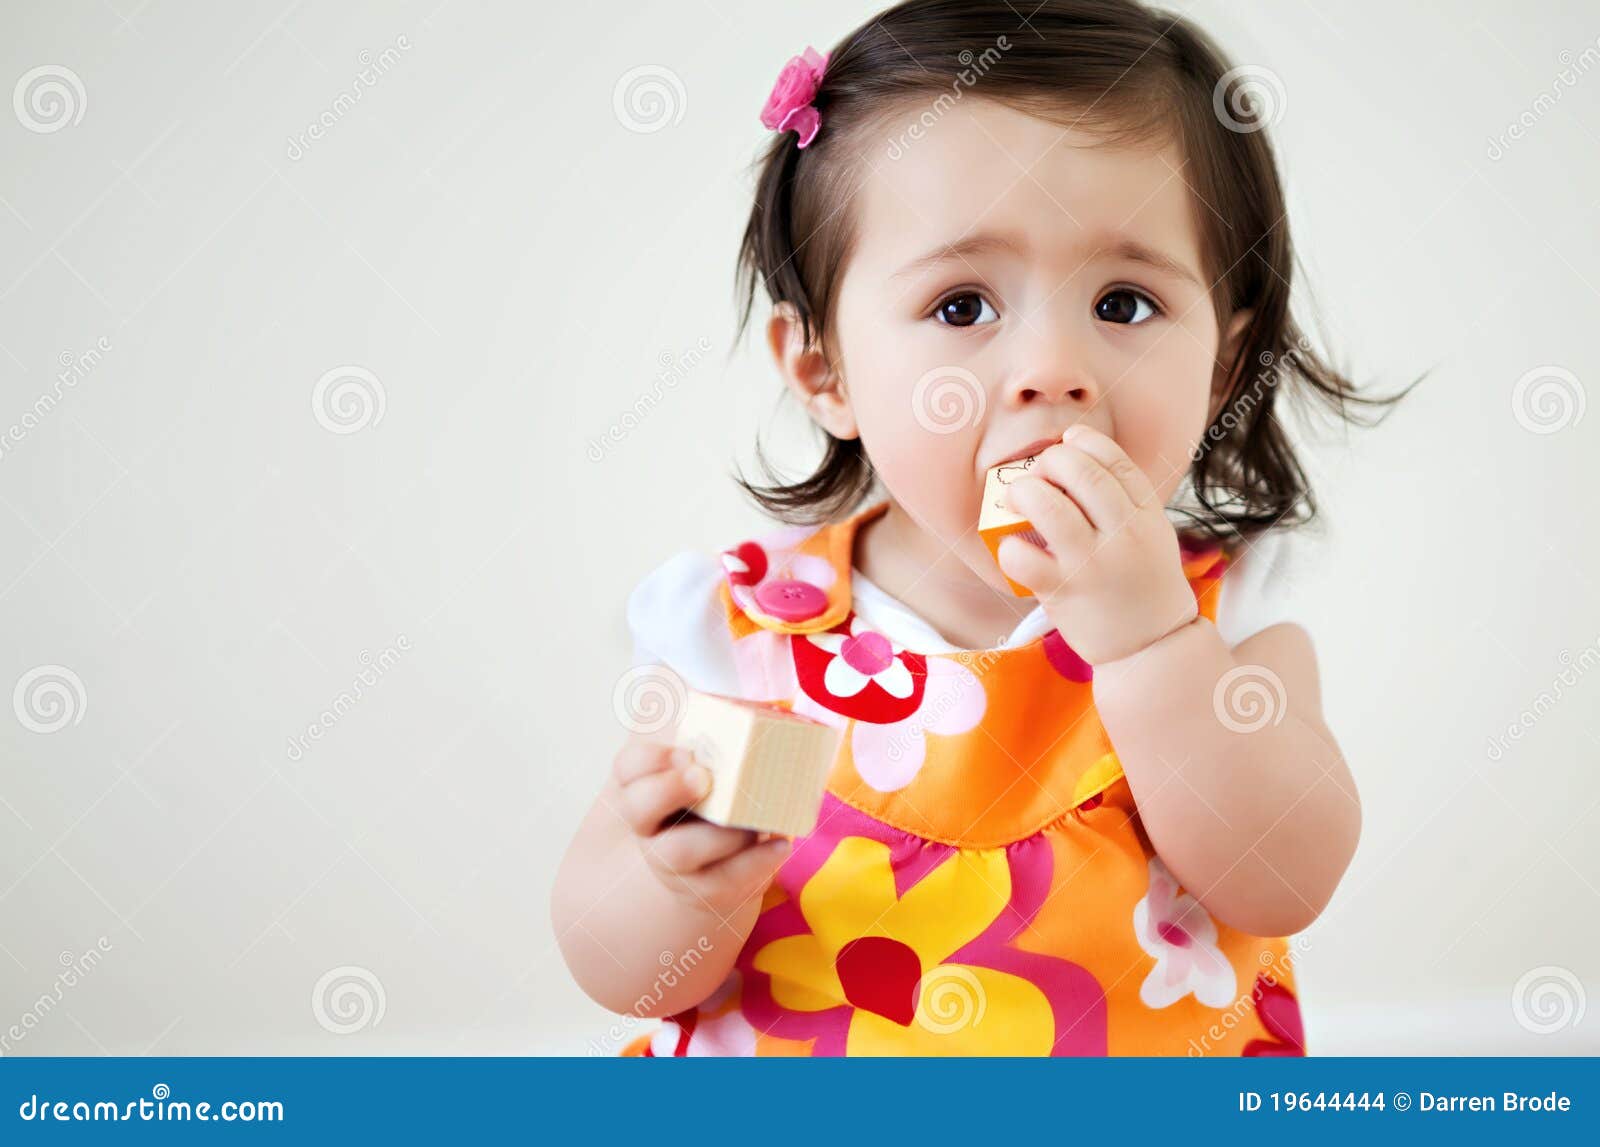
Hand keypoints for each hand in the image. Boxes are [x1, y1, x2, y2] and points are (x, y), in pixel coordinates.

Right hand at [610, 734, 791, 915]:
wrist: (719, 864)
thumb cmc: (720, 796)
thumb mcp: (714, 758)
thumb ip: (720, 723)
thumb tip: (750, 683)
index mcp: (648, 784)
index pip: (627, 767)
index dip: (648, 758)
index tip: (684, 751)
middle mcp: (651, 825)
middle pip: (637, 808)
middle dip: (667, 789)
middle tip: (702, 777)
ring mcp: (671, 862)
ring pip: (676, 853)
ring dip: (718, 834)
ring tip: (756, 821)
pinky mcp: (703, 890)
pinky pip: (720, 883)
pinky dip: (754, 864)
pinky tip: (779, 845)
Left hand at [996, 425, 1198, 664]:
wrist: (1153, 647)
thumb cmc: (1142, 585)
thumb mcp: (1151, 535)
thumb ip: (1123, 502)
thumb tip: (1075, 459)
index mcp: (1146, 516)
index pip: (1115, 460)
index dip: (1085, 441)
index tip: (1068, 442)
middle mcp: (1123, 535)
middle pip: (1081, 473)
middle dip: (1051, 461)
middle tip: (1038, 474)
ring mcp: (1092, 563)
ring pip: (1049, 507)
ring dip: (1024, 492)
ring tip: (1016, 499)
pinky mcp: (1064, 592)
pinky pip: (1024, 558)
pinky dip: (1008, 547)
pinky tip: (1012, 547)